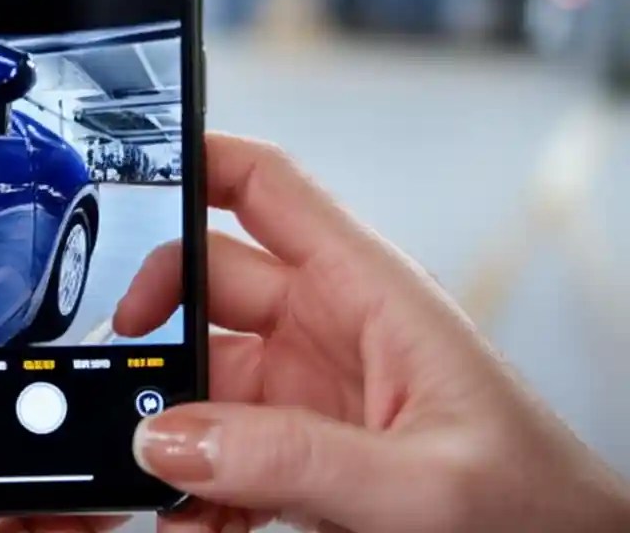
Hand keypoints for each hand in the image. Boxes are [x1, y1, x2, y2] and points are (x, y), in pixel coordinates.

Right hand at [118, 133, 629, 532]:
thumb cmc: (540, 510)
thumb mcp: (418, 483)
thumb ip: (288, 458)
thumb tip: (169, 435)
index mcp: (369, 292)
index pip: (266, 190)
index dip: (195, 161)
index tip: (125, 175)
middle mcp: (329, 328)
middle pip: (206, 283)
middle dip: (153, 324)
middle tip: (119, 379)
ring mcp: (307, 390)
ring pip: (200, 375)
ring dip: (169, 424)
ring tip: (162, 481)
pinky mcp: (297, 449)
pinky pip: (216, 444)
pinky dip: (192, 481)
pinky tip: (195, 517)